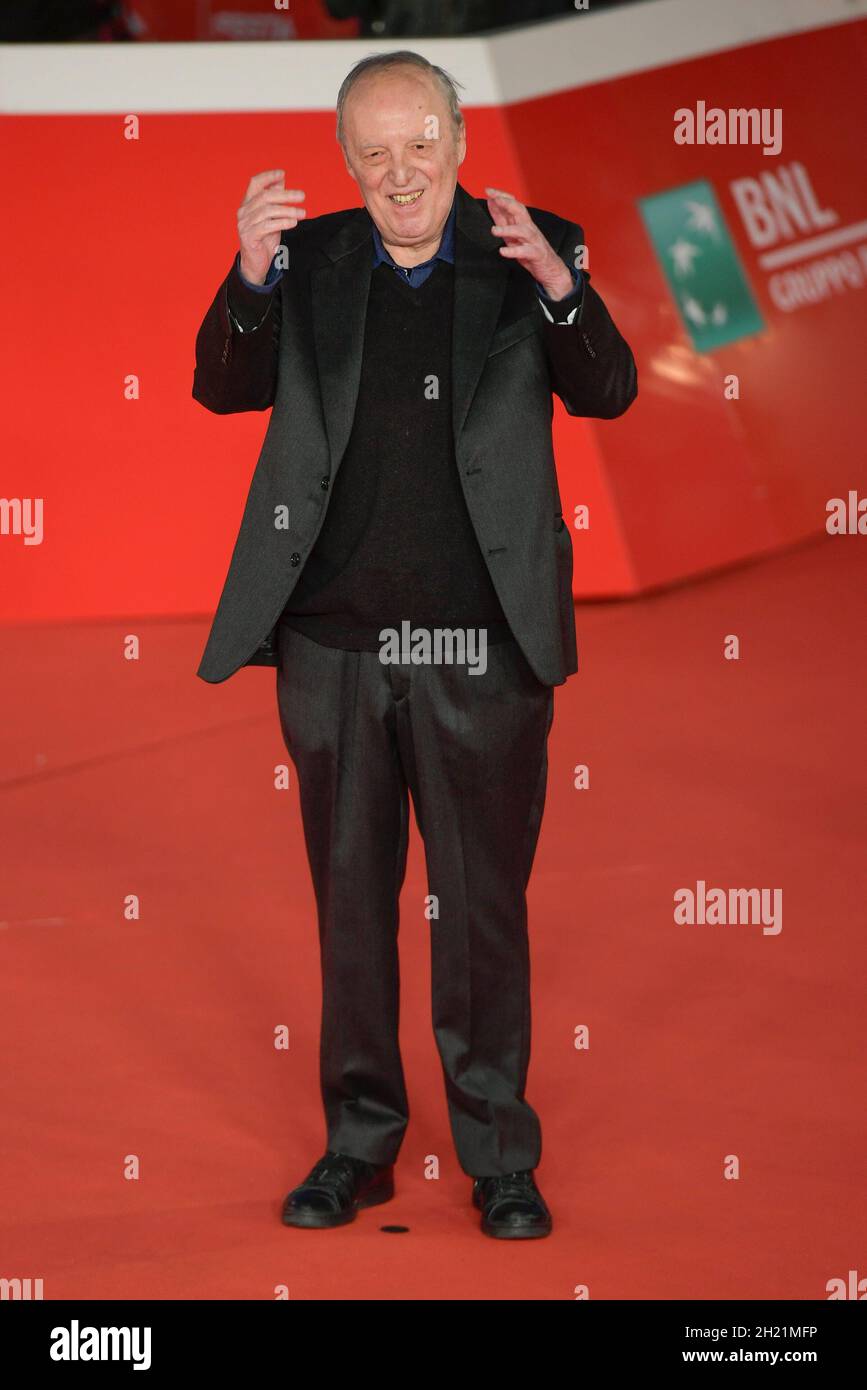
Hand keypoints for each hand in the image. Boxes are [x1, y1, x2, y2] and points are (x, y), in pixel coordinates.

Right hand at [237, 170, 305, 284]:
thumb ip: (275, 199)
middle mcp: (244, 211)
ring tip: (302, 213)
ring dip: (288, 211)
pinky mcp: (249, 236)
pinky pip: (267, 226)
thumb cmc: (265, 238)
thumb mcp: (272, 216)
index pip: (255, 183)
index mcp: (248, 203)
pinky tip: (293, 223)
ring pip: (268, 211)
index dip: (268, 176)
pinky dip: (282, 223)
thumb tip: (281, 180)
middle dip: (286, 195)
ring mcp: (245, 224)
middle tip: (302, 196)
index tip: (282, 174)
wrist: (256, 263)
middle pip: (265, 196)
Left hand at [485, 187, 572, 299]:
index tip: (488, 190)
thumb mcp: (513, 234)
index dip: (502, 196)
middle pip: (520, 211)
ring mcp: (533, 240)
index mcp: (523, 222)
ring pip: (523, 231)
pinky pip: (525, 251)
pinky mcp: (536, 254)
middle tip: (494, 199)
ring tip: (494, 230)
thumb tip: (491, 203)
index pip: (514, 203)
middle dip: (507, 203)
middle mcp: (529, 228)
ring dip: (508, 229)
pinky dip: (514, 251)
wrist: (550, 269)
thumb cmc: (530, 250)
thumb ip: (502, 219)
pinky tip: (503, 251)